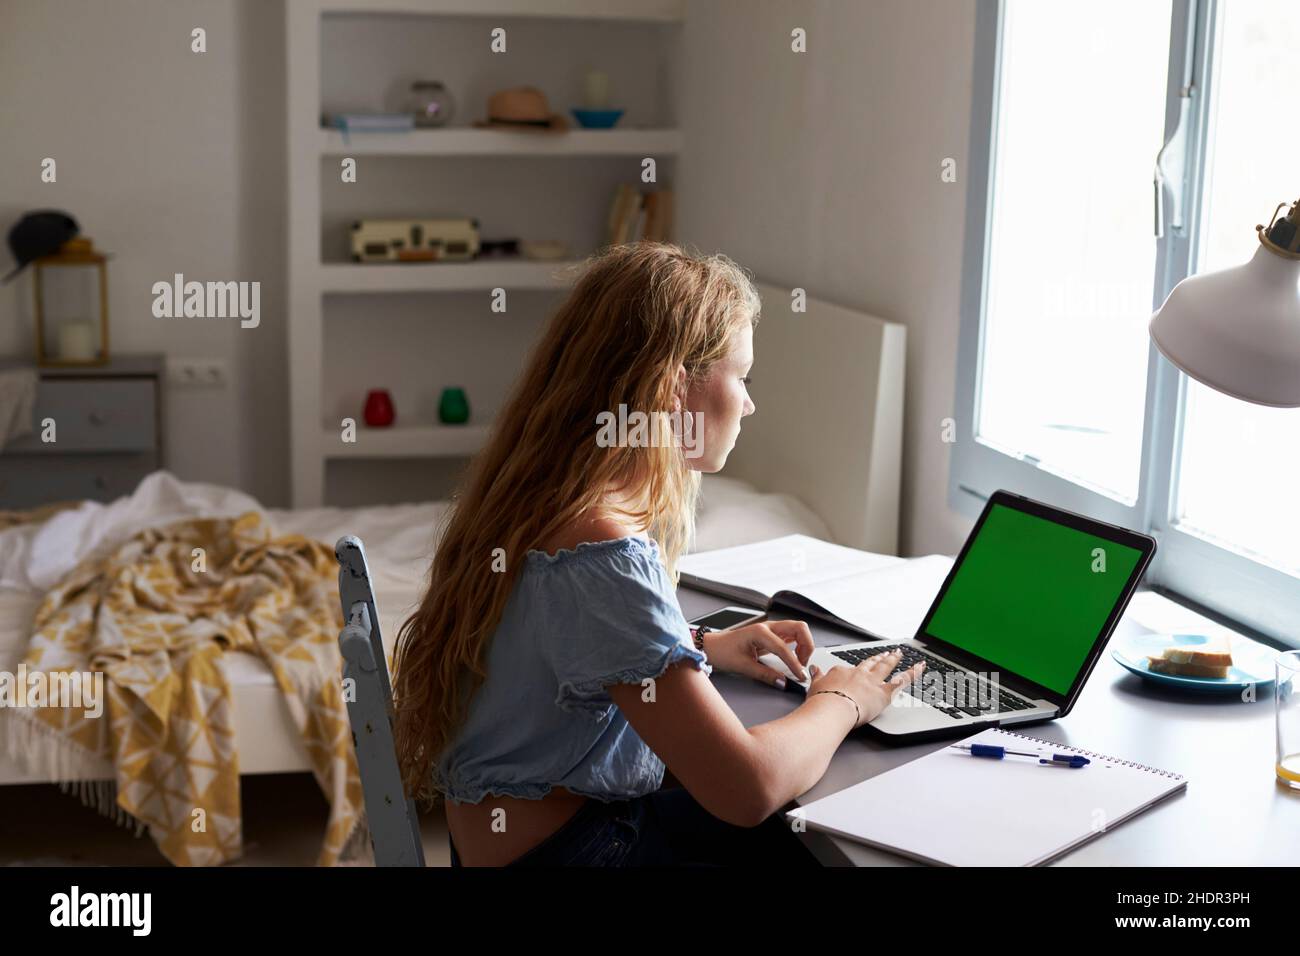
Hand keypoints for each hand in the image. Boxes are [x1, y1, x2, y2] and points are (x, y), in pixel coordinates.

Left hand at [701, 619, 813, 687]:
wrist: (712, 647)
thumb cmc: (723, 651)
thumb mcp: (743, 666)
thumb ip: (765, 675)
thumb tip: (782, 682)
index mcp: (760, 632)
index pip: (785, 648)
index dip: (795, 664)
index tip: (800, 676)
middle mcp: (767, 627)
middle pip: (799, 628)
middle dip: (807, 645)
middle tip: (802, 664)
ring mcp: (770, 629)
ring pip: (797, 629)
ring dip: (804, 644)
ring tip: (798, 661)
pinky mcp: (770, 634)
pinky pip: (790, 635)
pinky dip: (797, 644)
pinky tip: (794, 656)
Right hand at [806, 648, 924, 728]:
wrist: (831, 709)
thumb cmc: (821, 702)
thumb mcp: (814, 686)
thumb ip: (817, 677)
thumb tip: (814, 669)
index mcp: (841, 672)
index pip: (847, 669)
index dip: (853, 669)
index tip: (854, 670)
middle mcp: (858, 674)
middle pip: (870, 663)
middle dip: (878, 658)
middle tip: (885, 653)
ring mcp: (872, 682)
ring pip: (886, 667)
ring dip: (893, 659)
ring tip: (899, 654)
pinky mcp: (884, 692)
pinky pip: (902, 680)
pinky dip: (913, 672)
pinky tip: (920, 666)